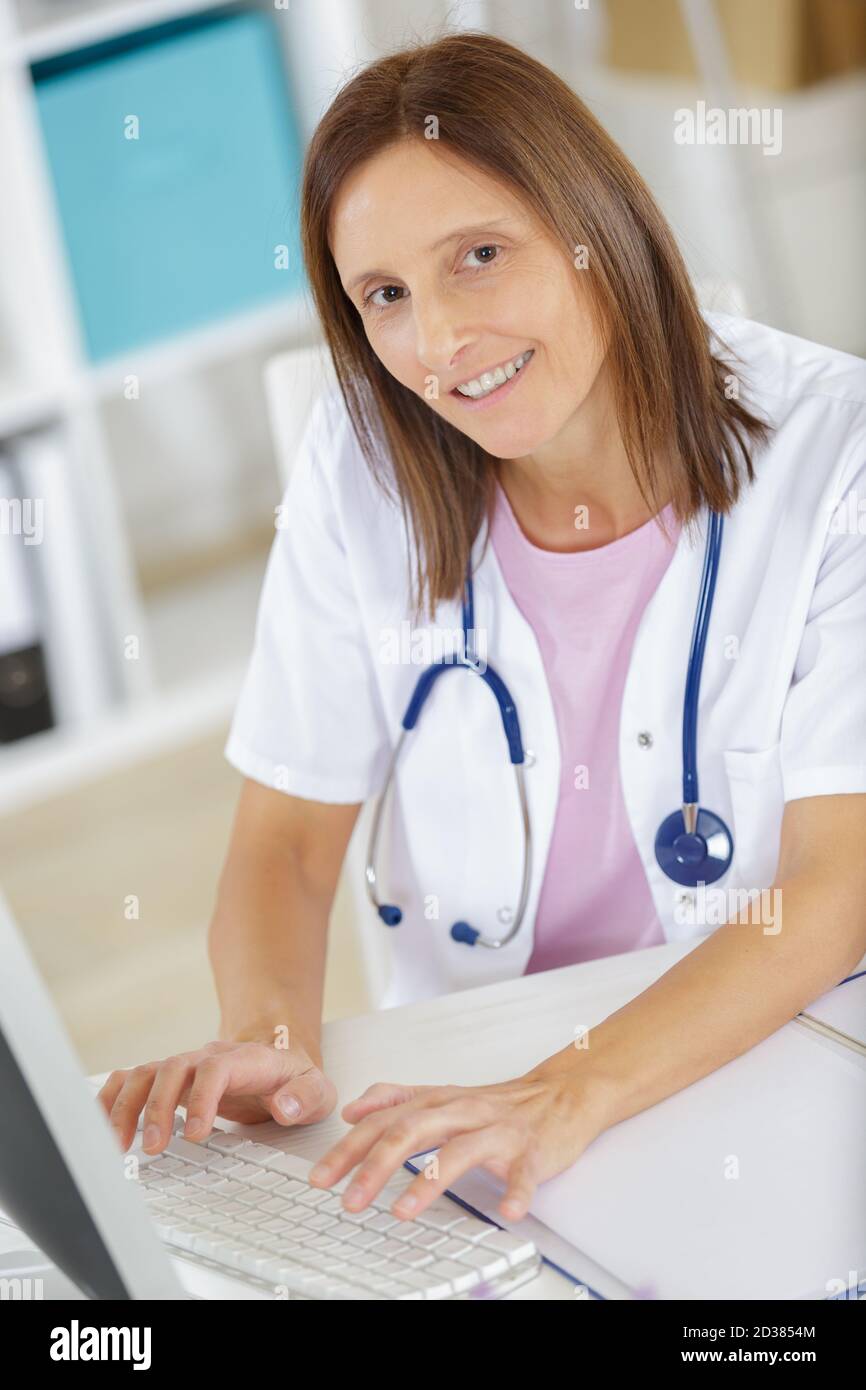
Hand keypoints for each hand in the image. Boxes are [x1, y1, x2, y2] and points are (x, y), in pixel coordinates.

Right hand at [97, 1036, 335, 1154]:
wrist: (278, 1060)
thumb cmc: (295, 1080)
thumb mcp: (318, 1089)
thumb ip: (306, 1097)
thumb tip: (286, 1107)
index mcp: (245, 1060)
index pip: (216, 1068)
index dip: (202, 1098)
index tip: (197, 1134)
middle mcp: (208, 1058)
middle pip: (173, 1068)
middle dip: (158, 1107)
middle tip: (154, 1147)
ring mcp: (185, 1067)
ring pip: (146, 1073)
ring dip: (127, 1106)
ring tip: (118, 1145)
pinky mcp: (169, 1080)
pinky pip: (132, 1080)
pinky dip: (111, 1098)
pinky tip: (99, 1125)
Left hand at [307, 1063, 609, 1223]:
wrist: (562, 1093)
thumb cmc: (499, 1102)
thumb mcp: (443, 1094)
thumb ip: (397, 1099)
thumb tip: (354, 1110)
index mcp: (438, 1101)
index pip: (384, 1122)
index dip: (350, 1149)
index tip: (320, 1178)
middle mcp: (463, 1111)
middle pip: (412, 1132)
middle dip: (375, 1166)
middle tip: (349, 1201)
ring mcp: (498, 1130)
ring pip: (460, 1151)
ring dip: (428, 1182)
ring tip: (402, 1211)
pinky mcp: (532, 1150)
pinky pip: (524, 1172)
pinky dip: (516, 1191)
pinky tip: (507, 1211)